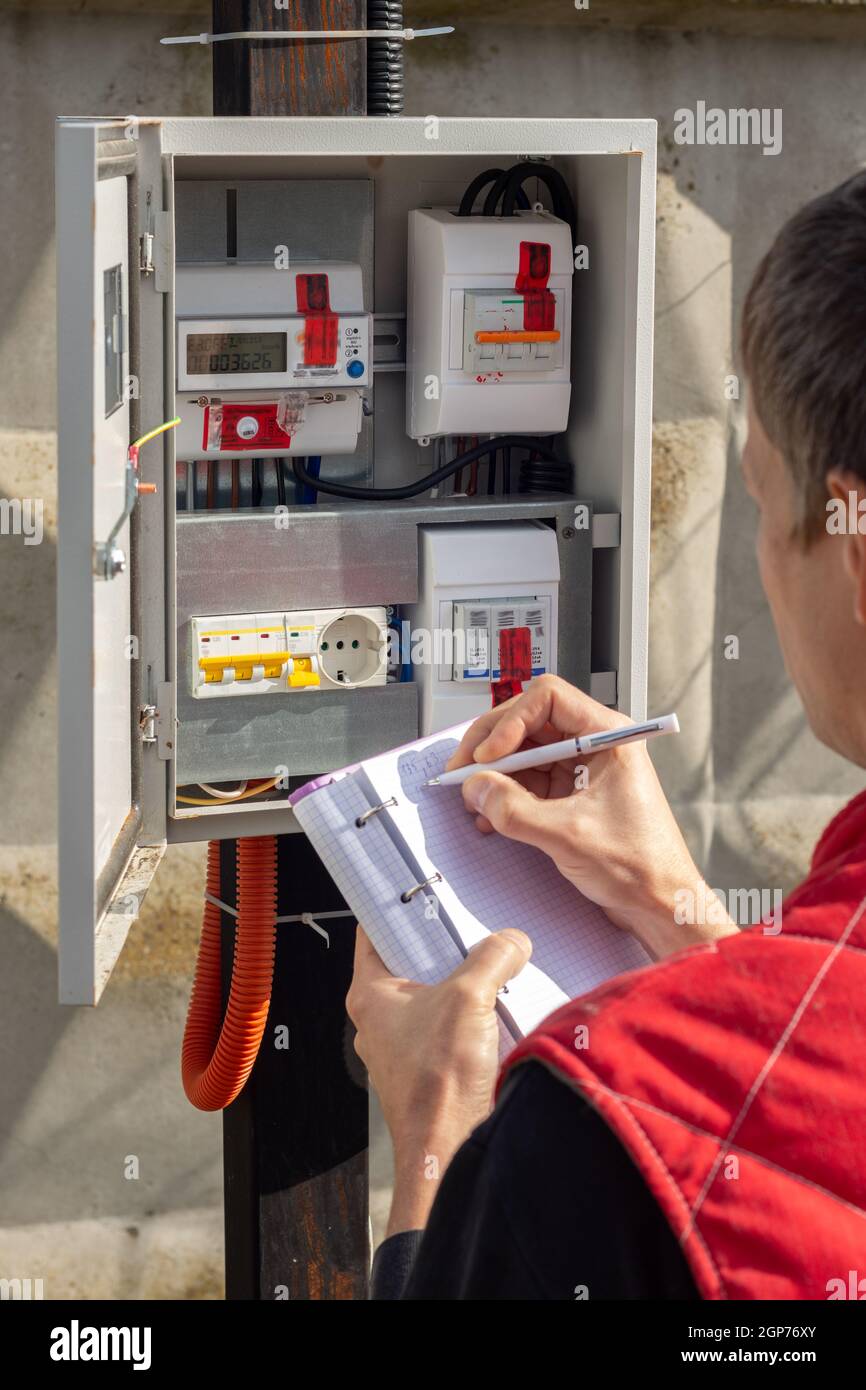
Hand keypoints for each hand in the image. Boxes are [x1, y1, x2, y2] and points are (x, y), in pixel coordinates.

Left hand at [347, 925, 531, 1234]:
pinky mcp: (428, 1066)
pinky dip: (471, 1015)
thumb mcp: (468, 997)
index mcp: (370, 993)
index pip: (375, 931)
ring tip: (492, 970)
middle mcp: (380, 1018)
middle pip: (411, 962)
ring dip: (463, 983)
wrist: (446, 1150)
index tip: (426, 890)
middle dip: (444, 947)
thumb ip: (492, 957)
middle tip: (474, 930)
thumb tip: (510, 940)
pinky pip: (448, 1026)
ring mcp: (403, 1044)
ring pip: (433, 996)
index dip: (399, 907)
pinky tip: (497, 1010)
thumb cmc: (437, 1084)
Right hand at [447, 675, 736, 957]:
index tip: (487, 756)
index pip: (547, 699)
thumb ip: (514, 810)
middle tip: (463, 770)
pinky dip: (505, 795)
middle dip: (493, 747)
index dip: (509, 722)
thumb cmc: (641, 866)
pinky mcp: (571, 794)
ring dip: (495, 775)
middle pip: (529, 722)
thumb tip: (476, 789)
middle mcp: (594, 745)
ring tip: (473, 799)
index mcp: (608, 736)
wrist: (660, 904)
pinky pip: (528, 781)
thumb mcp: (569, 836)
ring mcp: (581, 769)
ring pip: (525, 753)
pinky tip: (489, 815)